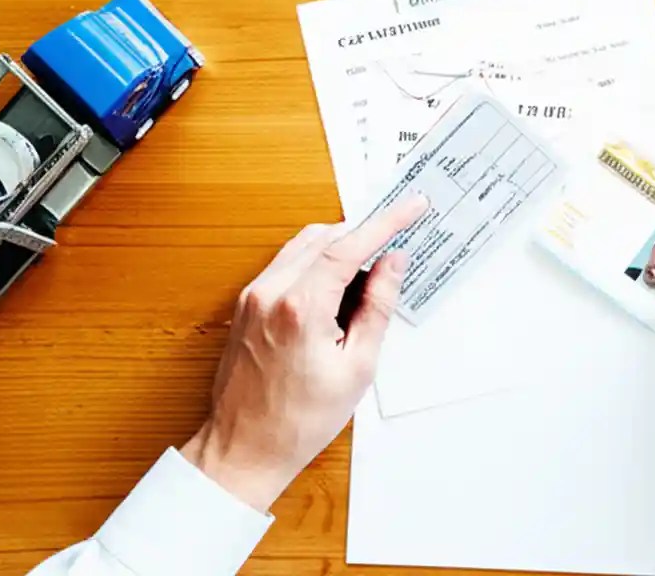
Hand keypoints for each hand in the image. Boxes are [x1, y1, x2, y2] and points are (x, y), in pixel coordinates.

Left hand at [180, 195, 427, 511]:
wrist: (245, 448)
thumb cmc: (298, 420)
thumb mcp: (357, 367)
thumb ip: (377, 306)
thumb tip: (392, 265)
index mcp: (300, 307)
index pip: (350, 246)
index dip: (386, 222)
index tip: (410, 206)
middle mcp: (270, 292)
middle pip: (325, 237)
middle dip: (362, 236)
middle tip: (393, 250)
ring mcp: (252, 296)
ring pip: (303, 247)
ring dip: (337, 250)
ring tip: (366, 280)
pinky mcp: (245, 305)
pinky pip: (285, 265)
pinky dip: (314, 264)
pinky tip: (334, 292)